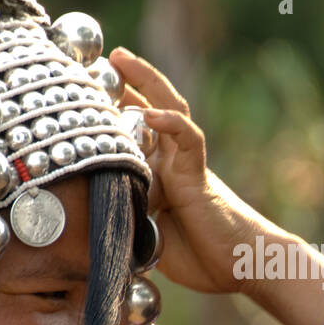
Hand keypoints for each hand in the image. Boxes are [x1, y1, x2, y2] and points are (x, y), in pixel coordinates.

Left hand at [110, 47, 271, 294]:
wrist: (241, 265)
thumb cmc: (200, 257)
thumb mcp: (148, 237)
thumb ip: (126, 218)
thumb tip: (90, 215)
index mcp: (157, 176)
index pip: (132, 133)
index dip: (111, 110)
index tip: (82, 91)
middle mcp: (171, 162)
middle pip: (147, 110)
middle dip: (123, 83)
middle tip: (98, 58)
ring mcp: (186, 164)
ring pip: (169, 110)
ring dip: (147, 82)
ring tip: (122, 58)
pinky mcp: (199, 174)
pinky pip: (189, 139)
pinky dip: (171, 123)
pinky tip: (151, 110)